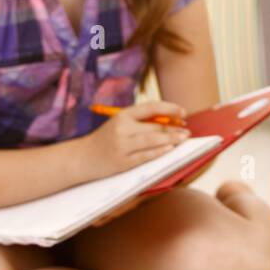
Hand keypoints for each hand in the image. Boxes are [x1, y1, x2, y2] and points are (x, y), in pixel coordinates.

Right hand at [80, 100, 191, 225]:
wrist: (82, 157)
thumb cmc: (105, 139)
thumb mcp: (119, 124)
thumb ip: (140, 121)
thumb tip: (169, 121)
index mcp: (123, 115)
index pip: (151, 107)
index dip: (170, 109)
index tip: (183, 113)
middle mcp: (122, 128)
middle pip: (155, 126)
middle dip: (174, 128)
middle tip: (187, 130)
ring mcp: (122, 146)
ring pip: (153, 140)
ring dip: (171, 139)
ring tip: (183, 139)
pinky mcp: (122, 162)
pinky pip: (146, 156)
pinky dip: (159, 152)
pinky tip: (170, 149)